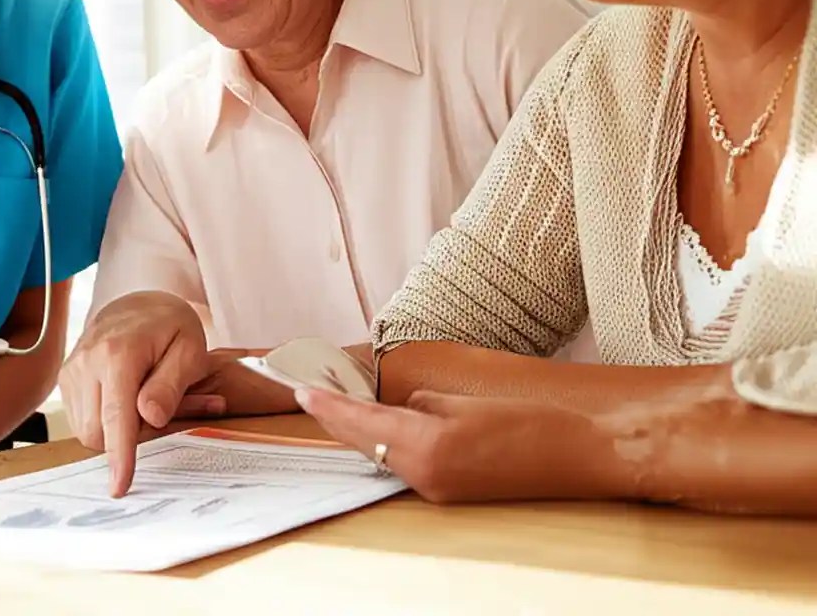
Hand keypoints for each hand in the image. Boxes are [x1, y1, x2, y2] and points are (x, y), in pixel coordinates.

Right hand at [59, 291, 226, 496]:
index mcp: (117, 354)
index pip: (116, 416)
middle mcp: (85, 363)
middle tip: (170, 413)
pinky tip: (131, 402)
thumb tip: (150, 418)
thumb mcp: (189, 349)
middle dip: (132, 439)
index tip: (120, 486)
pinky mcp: (67, 382)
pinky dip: (109, 422)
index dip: (120, 455)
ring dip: (122, 431)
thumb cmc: (170, 326)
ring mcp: (71, 373)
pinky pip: (86, 421)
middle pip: (99, 433)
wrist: (137, 305)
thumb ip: (170, 385)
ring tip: (152, 403)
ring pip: (90, 431)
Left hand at [295, 389, 630, 503]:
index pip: (361, 423)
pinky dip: (387, 446)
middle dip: (336, 419)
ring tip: (337, 405)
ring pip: (381, 456)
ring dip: (360, 433)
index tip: (302, 390)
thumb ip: (422, 405)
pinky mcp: (449, 493)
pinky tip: (380, 427)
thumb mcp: (467, 402)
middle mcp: (424, 475)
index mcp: (428, 446)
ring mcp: (436, 490)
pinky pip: (405, 465)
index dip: (328, 406)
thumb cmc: (532, 423)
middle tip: (310, 393)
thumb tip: (400, 410)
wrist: (580, 457)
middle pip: (363, 445)